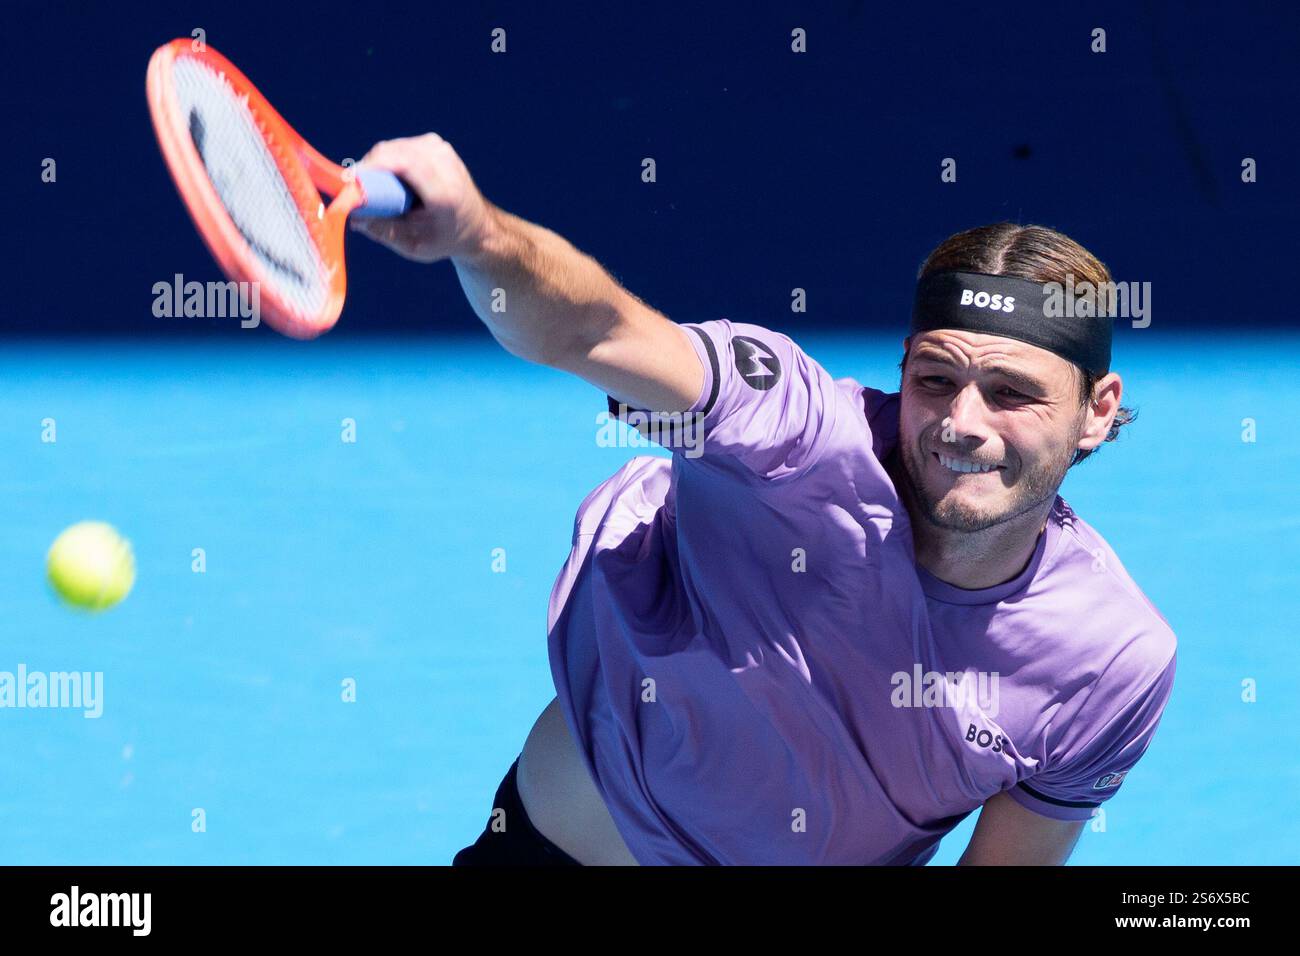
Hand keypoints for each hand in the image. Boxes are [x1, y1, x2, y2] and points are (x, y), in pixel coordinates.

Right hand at [350, 133, 494, 262]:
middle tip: (356, 192)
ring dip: (377, 167)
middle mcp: (447, 165)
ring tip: (379, 192)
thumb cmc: (444, 238)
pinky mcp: (434, 143)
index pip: (407, 164)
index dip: (374, 167)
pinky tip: (392, 182)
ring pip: (393, 148)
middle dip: (369, 170)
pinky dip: (388, 162)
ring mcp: (442, 150)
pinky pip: (399, 147)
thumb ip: (383, 231)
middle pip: (394, 153)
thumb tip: (352, 215)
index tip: (350, 180)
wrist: (477, 227)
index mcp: (445, 193)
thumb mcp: (415, 246)